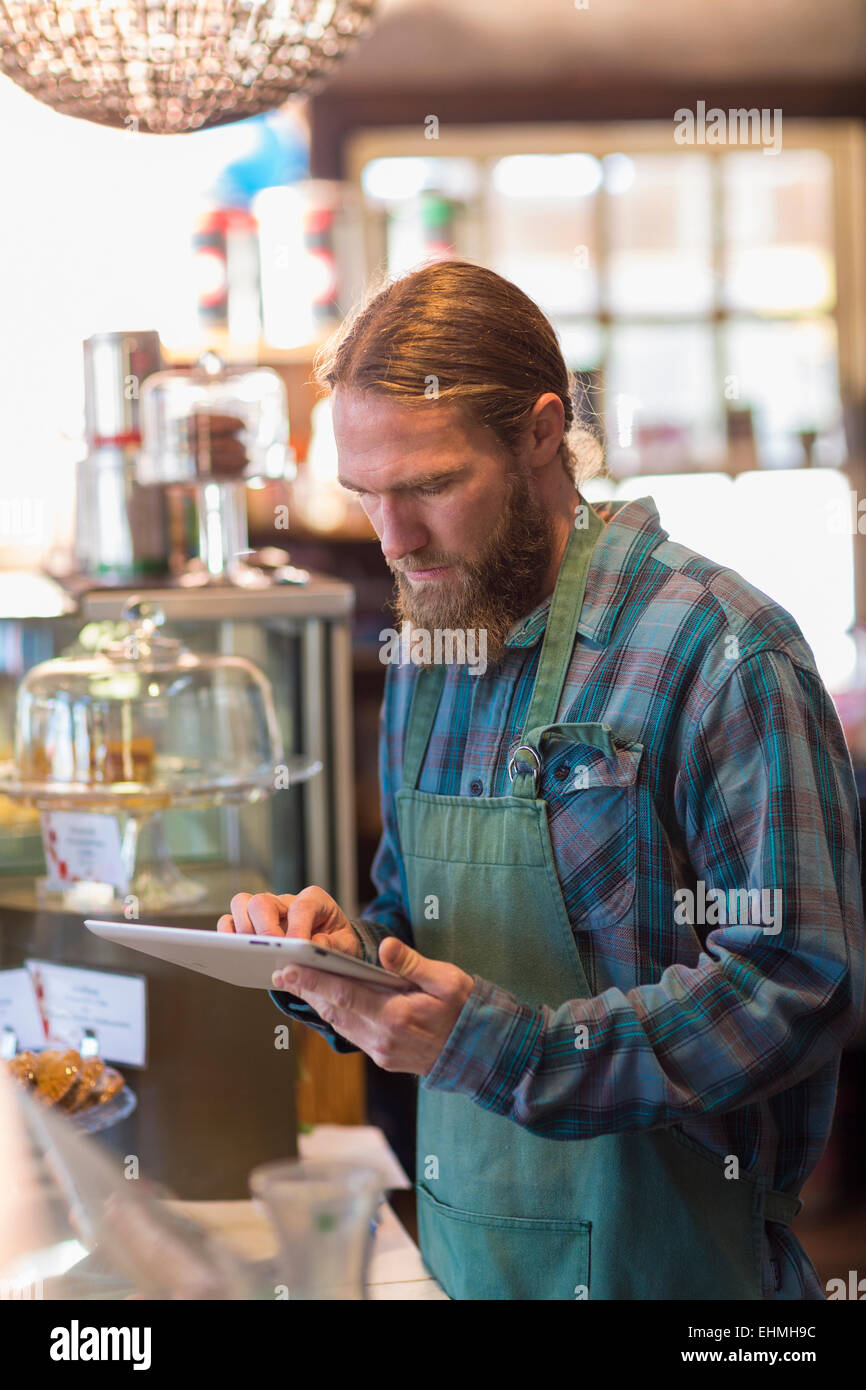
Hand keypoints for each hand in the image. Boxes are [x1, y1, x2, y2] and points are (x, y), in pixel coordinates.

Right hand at [216, 886, 361, 959]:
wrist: (331, 946)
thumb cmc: (337, 943)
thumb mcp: (347, 946)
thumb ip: (335, 946)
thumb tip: (314, 946)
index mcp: (314, 900)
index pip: (302, 906)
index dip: (298, 927)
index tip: (297, 948)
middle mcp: (286, 901)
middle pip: (263, 901)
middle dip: (264, 928)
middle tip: (270, 951)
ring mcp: (266, 912)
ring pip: (242, 903)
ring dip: (241, 928)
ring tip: (248, 953)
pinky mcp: (250, 924)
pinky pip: (229, 922)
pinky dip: (227, 935)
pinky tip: (232, 955)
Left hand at [270, 937, 474, 1075]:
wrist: (481, 1052)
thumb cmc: (467, 1010)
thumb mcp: (447, 980)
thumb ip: (412, 964)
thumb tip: (385, 947)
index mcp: (396, 1016)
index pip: (344, 994)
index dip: (312, 981)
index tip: (288, 968)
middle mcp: (383, 1038)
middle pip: (334, 1010)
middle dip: (305, 991)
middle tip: (280, 972)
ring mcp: (382, 1051)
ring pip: (339, 1024)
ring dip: (316, 1004)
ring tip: (296, 983)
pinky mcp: (384, 1057)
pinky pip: (351, 1034)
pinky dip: (335, 1016)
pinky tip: (326, 1002)